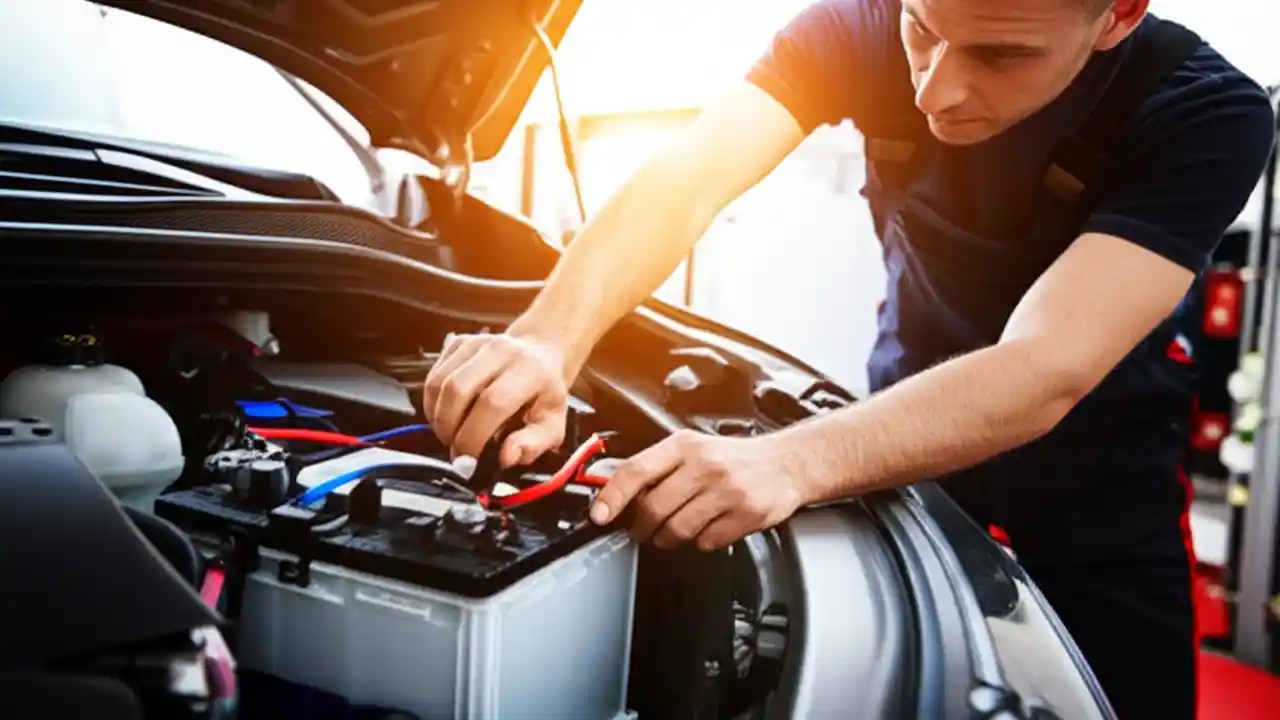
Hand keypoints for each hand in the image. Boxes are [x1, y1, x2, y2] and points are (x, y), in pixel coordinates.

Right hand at [422, 332, 570, 465]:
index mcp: (530, 370)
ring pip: (439, 384)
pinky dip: (433, 406)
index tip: (470, 460)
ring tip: (451, 436)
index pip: (492, 403)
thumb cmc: (543, 395)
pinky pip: (432, 379)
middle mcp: (501, 349)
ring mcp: (476, 343)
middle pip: (458, 390)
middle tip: (457, 451)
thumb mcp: (552, 424)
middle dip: (450, 429)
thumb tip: (505, 458)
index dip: (474, 436)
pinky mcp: (457, 343)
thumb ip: (533, 444)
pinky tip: (447, 418)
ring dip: (438, 419)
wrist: (539, 355)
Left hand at [590, 430, 807, 550]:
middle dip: (641, 527)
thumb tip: (613, 491)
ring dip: (667, 538)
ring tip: (673, 531)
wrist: (787, 462)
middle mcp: (705, 465)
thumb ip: (657, 467)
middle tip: (642, 530)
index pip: (637, 470)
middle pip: (654, 508)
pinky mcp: (746, 515)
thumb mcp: (693, 449)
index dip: (612, 497)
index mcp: (685, 446)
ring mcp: (727, 491)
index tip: (599, 515)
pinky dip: (700, 541)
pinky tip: (707, 527)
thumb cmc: (733, 458)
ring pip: (677, 530)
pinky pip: (706, 542)